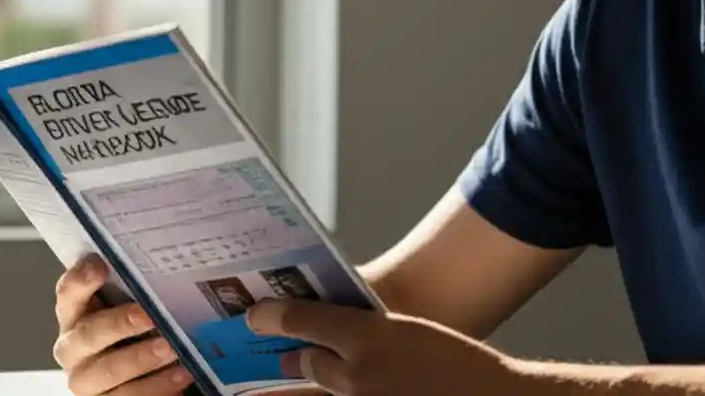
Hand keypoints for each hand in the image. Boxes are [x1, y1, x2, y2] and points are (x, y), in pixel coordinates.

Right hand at [52, 254, 194, 394]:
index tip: (101, 266)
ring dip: (143, 359)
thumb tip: (165, 267)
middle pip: (88, 334)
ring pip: (108, 371)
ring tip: (174, 350)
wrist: (138, 373)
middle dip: (120, 324)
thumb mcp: (132, 306)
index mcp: (75, 315)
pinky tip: (182, 374)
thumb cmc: (136, 331)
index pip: (68, 293)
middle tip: (150, 317)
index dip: (81, 279)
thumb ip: (136, 288)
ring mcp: (85, 380)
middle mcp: (72, 348)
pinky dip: (158, 385)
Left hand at [245, 299, 526, 394]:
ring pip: (319, 389)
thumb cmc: (452, 362)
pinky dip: (335, 392)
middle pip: (304, 364)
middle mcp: (357, 375)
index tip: (253, 317)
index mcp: (368, 337)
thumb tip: (319, 332)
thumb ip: (359, 330)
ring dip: (310, 380)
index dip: (272, 317)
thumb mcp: (403, 332)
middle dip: (291, 358)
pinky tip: (343, 386)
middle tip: (278, 354)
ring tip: (297, 370)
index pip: (303, 322)